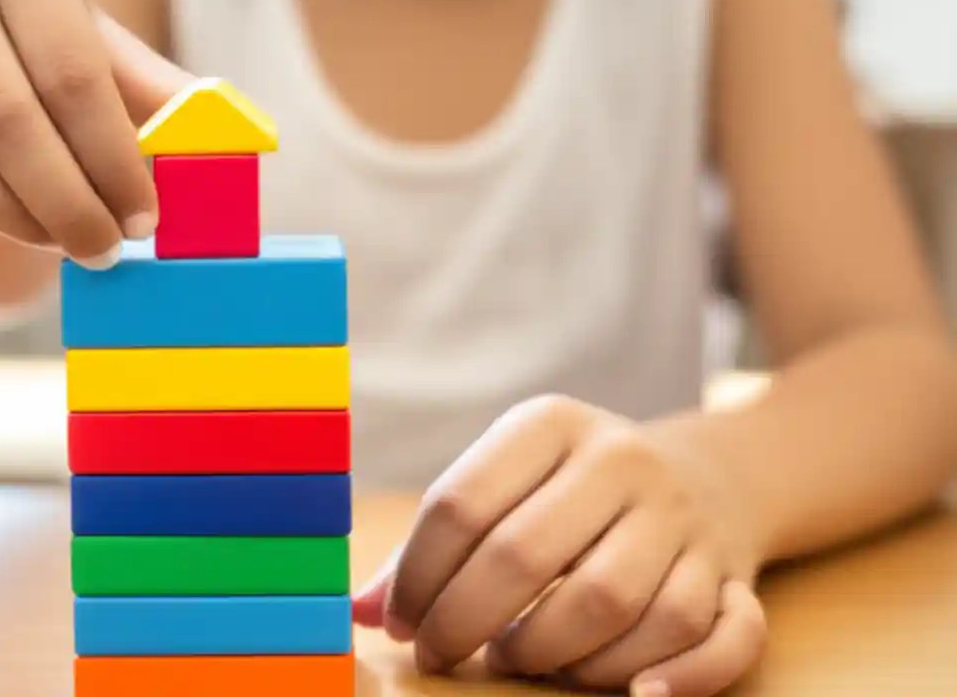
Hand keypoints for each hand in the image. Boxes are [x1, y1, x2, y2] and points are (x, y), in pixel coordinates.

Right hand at [0, 0, 190, 267]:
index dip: (113, 162)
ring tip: (61, 240)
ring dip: (14, 221)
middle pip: (6, 124)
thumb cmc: (37, 41)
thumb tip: (231, 137)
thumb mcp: (96, 43)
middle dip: (68, 206)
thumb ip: (153, 89)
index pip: (71, 78)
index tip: (144, 220)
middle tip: (104, 250)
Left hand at [353, 395, 767, 695]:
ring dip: (549, 653)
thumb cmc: (573, 490)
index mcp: (552, 424)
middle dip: (465, 622)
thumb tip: (359, 612)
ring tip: (515, 661)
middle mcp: (622, 460)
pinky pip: (712, 634)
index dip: (416, 576)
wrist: (710, 475)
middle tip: (439, 654)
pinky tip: (633, 694)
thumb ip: (435, 545)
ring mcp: (684, 519)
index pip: (461, 503)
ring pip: (610, 602)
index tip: (399, 623)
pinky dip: (677, 675)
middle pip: (525, 557)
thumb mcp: (508, 483)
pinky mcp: (733, 574)